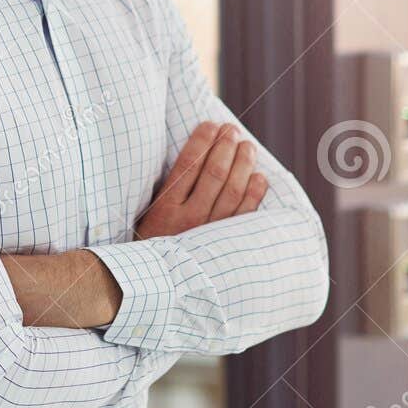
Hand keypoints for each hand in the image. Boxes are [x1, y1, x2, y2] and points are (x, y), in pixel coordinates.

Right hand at [135, 121, 266, 240]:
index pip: (188, 165)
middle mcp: (188, 219)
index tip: (210, 125)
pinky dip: (254, 194)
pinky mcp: (224, 243)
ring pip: (232, 191)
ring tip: (247, 146)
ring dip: (242, 164)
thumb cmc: (151, 240)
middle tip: (232, 130)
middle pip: (214, 174)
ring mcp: (209, 232)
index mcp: (165, 208)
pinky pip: (245, 215)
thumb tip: (188, 155)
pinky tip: (259, 176)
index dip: (201, 141)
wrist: (158, 282)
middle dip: (225, 147)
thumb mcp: (148, 214)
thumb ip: (166, 189)